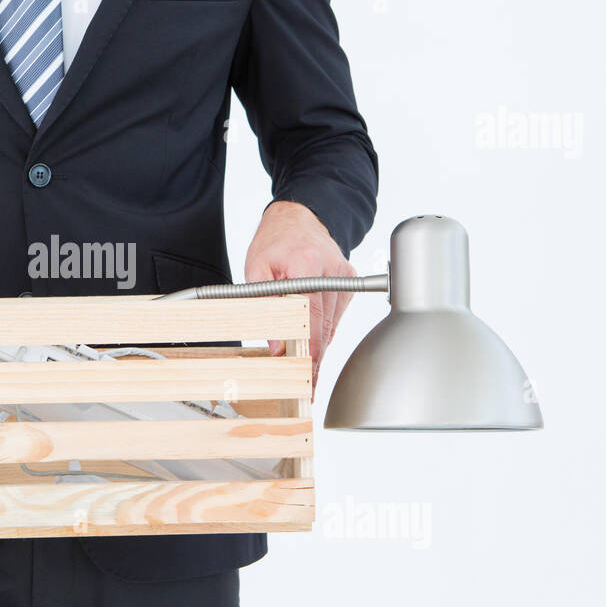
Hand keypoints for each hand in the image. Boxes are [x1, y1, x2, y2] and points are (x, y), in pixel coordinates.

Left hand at [244, 201, 354, 384]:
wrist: (301, 217)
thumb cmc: (276, 241)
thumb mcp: (256, 268)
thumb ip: (263, 304)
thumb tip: (276, 344)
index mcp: (306, 264)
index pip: (310, 316)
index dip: (307, 348)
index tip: (304, 372)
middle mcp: (331, 272)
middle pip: (325, 327)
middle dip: (316, 360)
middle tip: (308, 389)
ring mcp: (344, 278)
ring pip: (333, 326)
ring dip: (320, 350)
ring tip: (310, 377)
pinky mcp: (348, 284)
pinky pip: (336, 318)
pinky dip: (324, 333)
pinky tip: (314, 348)